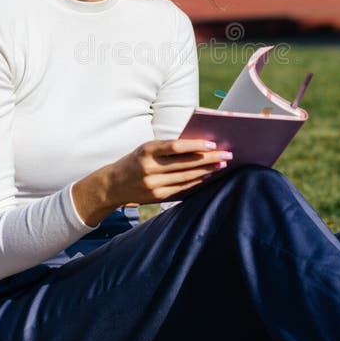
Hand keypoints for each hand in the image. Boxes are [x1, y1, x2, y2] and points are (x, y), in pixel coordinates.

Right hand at [71, 138, 231, 224]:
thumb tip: (199, 145)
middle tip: (226, 155)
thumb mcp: (147, 149)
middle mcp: (149, 169)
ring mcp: (153, 185)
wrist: (113, 184)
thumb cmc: (135, 160)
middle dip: (208, 159)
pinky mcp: (157, 197)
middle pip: (185, 164)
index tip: (213, 143)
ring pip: (186, 178)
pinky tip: (207, 176)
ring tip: (221, 165)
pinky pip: (181, 189)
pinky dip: (196, 182)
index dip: (196, 146)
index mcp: (147, 151)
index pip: (176, 147)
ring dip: (206, 171)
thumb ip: (168, 148)